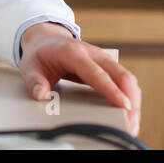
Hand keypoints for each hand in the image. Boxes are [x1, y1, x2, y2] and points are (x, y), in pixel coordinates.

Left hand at [19, 22, 141, 136]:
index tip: (124, 105)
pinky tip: (128, 113)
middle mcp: (93, 53)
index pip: (97, 73)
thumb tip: (41, 95)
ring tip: (131, 123)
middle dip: (130, 99)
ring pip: (127, 79)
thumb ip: (34, 81)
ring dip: (133, 100)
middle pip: (121, 75)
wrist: (45, 39)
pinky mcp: (108, 67)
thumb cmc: (40, 54)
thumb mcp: (30, 66)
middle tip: (130, 123)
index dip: (112, 90)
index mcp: (74, 52)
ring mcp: (103, 59)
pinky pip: (125, 81)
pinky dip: (130, 97)